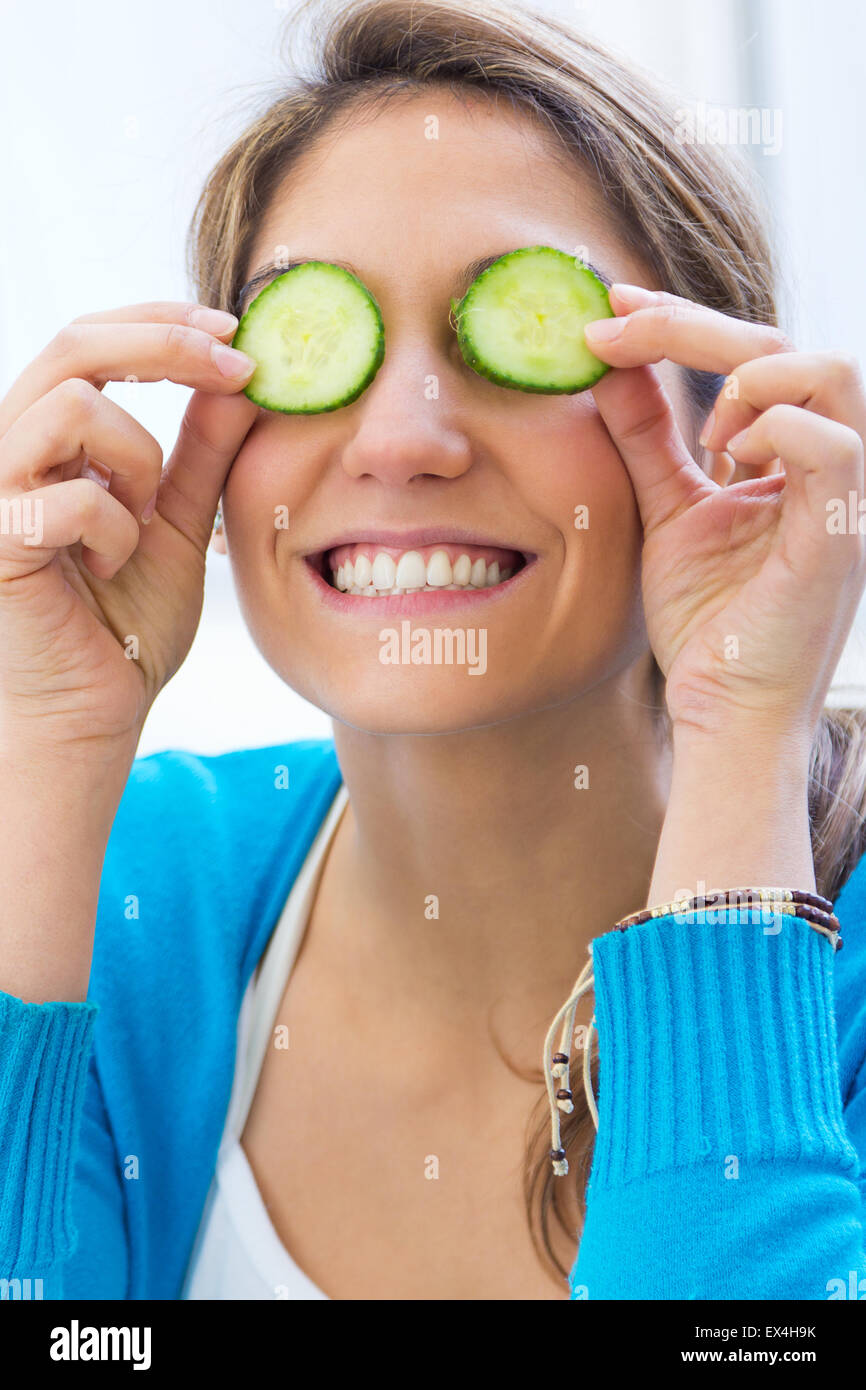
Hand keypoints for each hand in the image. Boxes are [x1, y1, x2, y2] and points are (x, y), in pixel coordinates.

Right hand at [0, 302, 258, 752]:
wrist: (92, 714)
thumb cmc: (123, 626)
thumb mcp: (177, 522)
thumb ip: (201, 452)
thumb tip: (239, 377)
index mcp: (48, 439)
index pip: (90, 342)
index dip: (163, 324)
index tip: (237, 335)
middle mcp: (7, 449)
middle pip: (73, 344)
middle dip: (167, 344)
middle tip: (238, 366)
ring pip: (72, 406)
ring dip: (136, 462)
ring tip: (139, 525)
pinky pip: (71, 497)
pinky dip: (113, 531)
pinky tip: (108, 570)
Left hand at [583, 285, 865, 744]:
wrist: (721, 709)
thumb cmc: (706, 622)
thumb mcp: (667, 509)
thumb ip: (646, 437)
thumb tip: (607, 362)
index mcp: (792, 457)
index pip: (757, 356)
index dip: (682, 320)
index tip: (608, 307)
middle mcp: (827, 467)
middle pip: (791, 348)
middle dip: (696, 324)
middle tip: (616, 324)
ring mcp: (842, 499)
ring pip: (835, 377)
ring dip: (752, 373)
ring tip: (699, 422)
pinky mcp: (839, 538)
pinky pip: (836, 449)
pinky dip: (777, 428)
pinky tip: (728, 454)